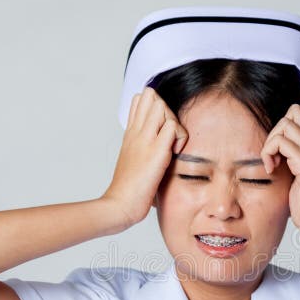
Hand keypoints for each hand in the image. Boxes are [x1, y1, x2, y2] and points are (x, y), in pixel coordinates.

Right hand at [101, 86, 187, 226]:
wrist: (120, 204)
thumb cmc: (129, 188)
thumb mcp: (133, 160)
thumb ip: (143, 149)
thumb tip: (159, 146)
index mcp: (130, 133)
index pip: (139, 100)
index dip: (153, 106)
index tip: (160, 126)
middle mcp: (136, 132)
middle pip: (150, 96)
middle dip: (165, 109)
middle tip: (168, 134)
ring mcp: (145, 140)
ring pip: (162, 106)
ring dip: (173, 121)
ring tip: (171, 144)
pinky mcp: (156, 151)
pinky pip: (173, 127)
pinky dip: (180, 137)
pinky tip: (174, 153)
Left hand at [260, 104, 299, 252]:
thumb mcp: (295, 181)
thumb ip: (289, 165)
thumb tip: (279, 158)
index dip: (284, 126)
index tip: (277, 151)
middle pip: (294, 112)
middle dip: (275, 130)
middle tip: (272, 154)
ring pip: (286, 123)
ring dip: (270, 141)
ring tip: (271, 163)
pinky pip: (283, 142)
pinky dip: (270, 153)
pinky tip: (271, 169)